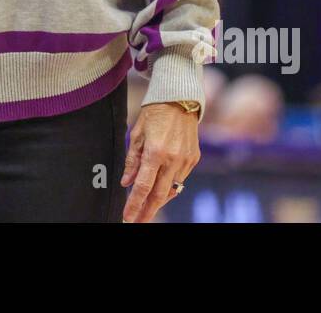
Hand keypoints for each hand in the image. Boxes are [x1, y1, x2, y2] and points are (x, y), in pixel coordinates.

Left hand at [120, 103, 198, 222]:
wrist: (180, 98)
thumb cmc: (154, 113)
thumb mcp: (136, 133)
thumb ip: (132, 160)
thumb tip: (126, 182)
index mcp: (155, 151)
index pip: (142, 186)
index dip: (134, 205)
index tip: (127, 217)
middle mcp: (173, 158)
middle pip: (158, 195)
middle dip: (147, 212)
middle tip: (137, 222)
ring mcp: (186, 160)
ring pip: (171, 190)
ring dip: (158, 201)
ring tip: (146, 210)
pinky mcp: (194, 158)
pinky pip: (180, 179)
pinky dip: (169, 186)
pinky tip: (160, 190)